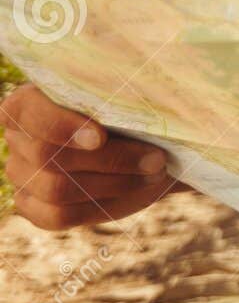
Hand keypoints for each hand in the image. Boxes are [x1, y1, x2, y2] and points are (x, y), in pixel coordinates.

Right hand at [1, 83, 181, 229]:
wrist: (146, 142)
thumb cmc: (134, 108)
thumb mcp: (129, 93)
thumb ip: (119, 90)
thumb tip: (134, 86)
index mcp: (28, 102)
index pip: (31, 113)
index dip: (62, 127)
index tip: (101, 137)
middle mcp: (18, 138)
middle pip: (48, 156)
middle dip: (110, 159)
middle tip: (156, 158)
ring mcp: (22, 175)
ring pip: (57, 189)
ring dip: (115, 183)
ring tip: (154, 172)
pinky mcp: (34, 206)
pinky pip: (58, 216)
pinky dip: (102, 205)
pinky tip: (134, 190)